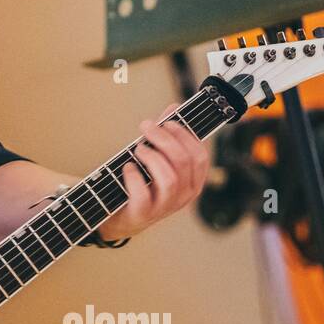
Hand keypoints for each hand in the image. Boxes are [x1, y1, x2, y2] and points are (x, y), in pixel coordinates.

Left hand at [98, 103, 209, 241]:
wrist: (123, 216)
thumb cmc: (143, 183)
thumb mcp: (157, 159)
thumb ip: (167, 136)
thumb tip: (174, 107)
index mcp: (193, 181)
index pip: (200, 156)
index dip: (184, 135)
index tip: (168, 122)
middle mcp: (184, 196)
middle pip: (183, 162)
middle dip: (164, 139)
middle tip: (146, 126)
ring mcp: (165, 207)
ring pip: (169, 179)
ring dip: (152, 157)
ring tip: (138, 148)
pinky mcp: (144, 214)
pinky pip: (143, 195)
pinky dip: (134, 177)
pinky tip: (128, 167)